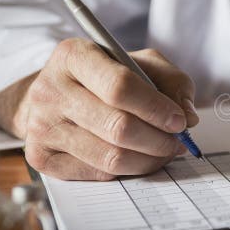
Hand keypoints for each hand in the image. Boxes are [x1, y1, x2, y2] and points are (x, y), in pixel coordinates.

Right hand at [0, 38, 199, 179]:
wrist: (55, 96)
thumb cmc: (106, 77)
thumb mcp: (141, 63)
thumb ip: (172, 82)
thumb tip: (188, 116)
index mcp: (74, 56)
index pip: (120, 87)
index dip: (156, 109)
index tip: (180, 121)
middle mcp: (50, 90)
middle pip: (117, 127)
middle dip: (159, 139)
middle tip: (178, 142)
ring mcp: (41, 126)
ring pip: (110, 156)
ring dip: (149, 159)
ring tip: (165, 151)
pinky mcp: (41, 157)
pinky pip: (97, 173)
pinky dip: (128, 170)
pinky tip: (139, 158)